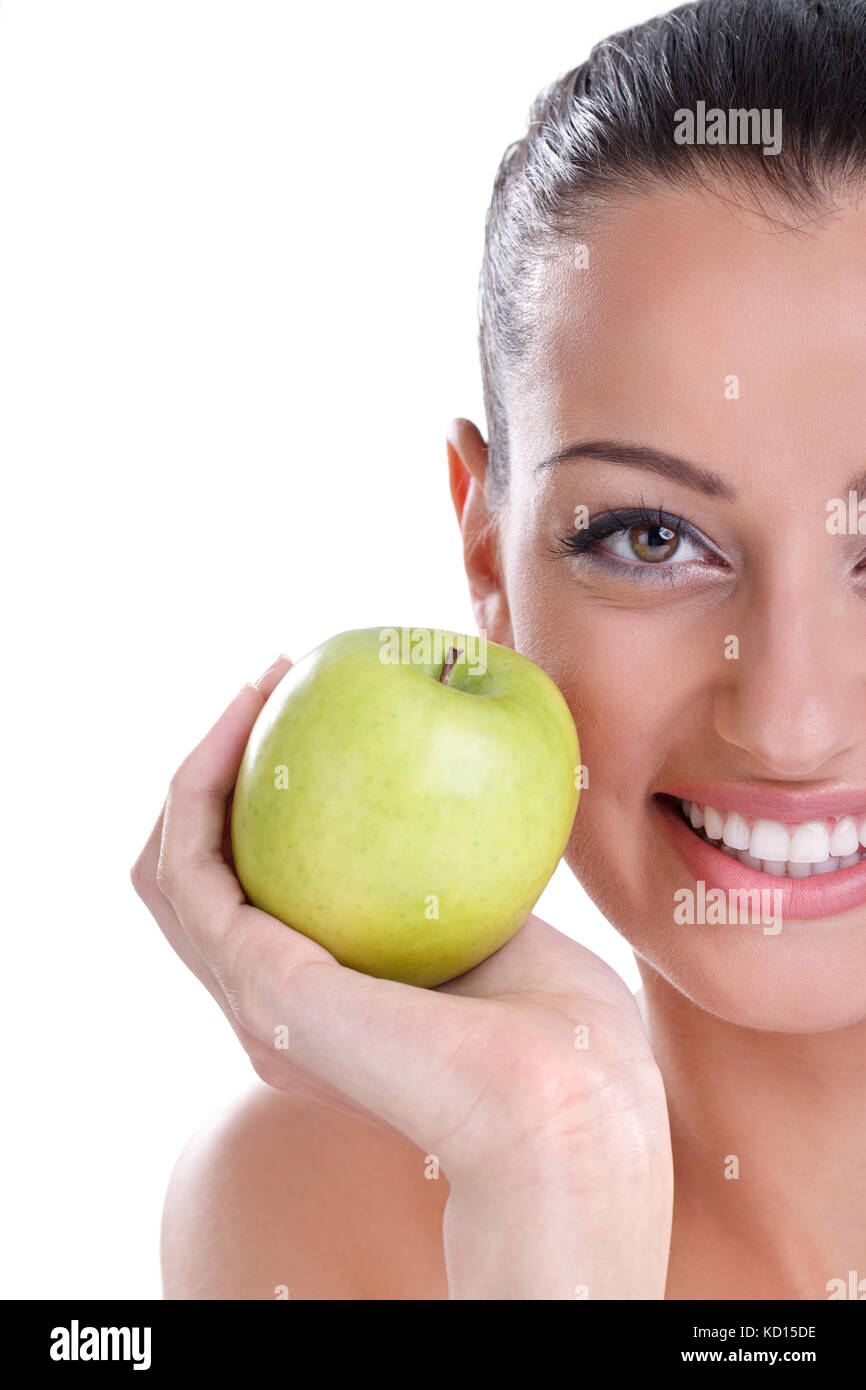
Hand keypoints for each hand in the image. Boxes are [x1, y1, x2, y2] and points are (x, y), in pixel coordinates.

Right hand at [132, 654, 672, 1296]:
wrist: (572, 1105)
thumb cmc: (563, 1032)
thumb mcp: (493, 931)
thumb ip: (450, 881)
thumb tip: (456, 797)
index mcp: (319, 1011)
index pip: (248, 903)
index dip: (257, 809)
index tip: (307, 716)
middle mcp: (268, 1010)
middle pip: (193, 880)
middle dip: (219, 774)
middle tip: (273, 685)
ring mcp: (252, 1001)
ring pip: (171, 867)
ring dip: (201, 763)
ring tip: (260, 684)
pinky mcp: (255, 979)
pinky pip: (189, 863)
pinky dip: (203, 782)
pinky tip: (249, 717)